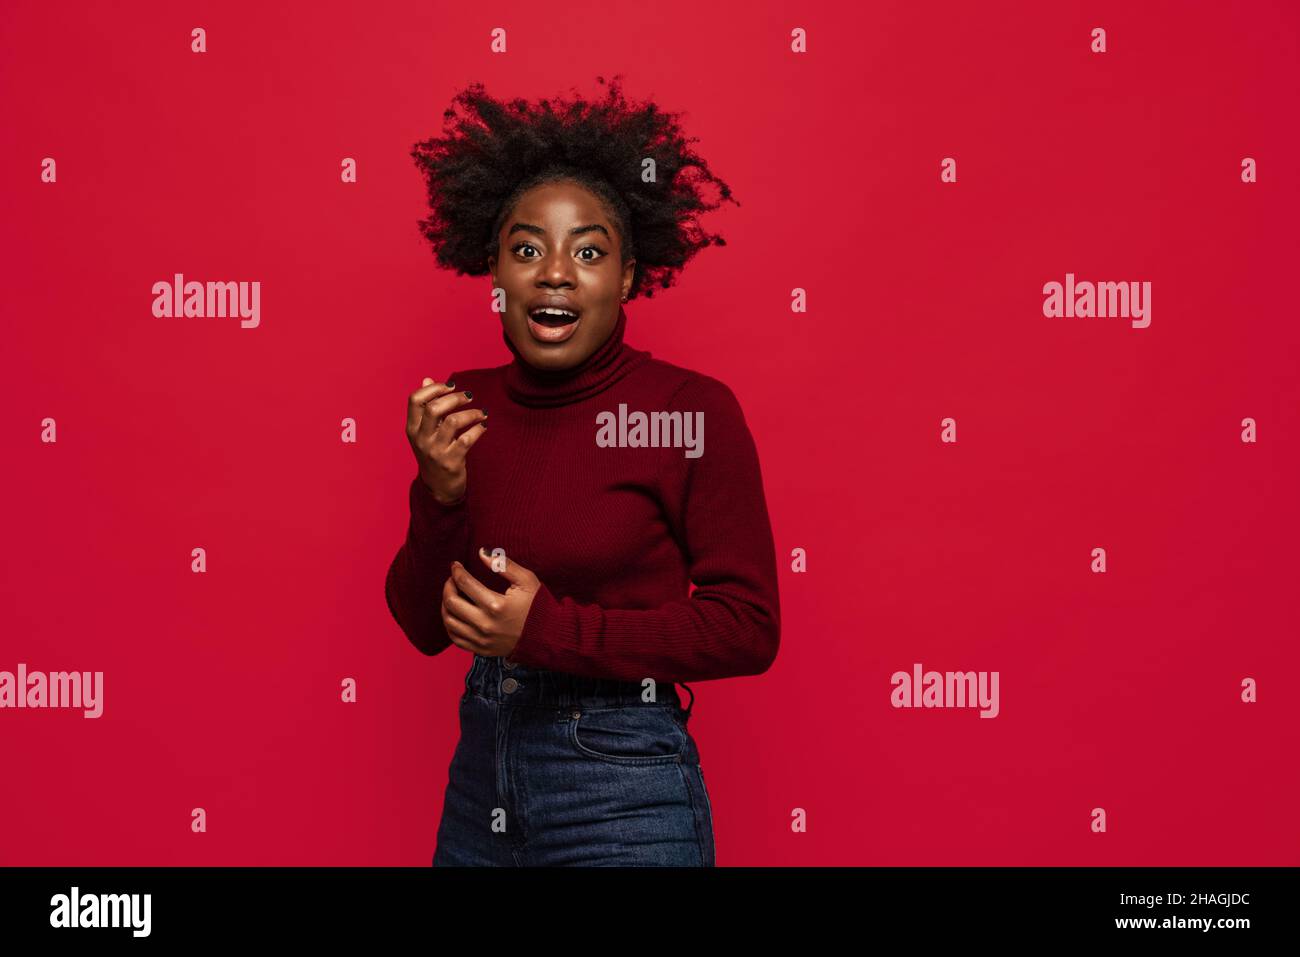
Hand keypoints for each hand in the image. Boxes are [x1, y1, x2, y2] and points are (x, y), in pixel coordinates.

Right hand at [405, 377, 486, 504]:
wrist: (439, 487)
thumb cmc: (433, 453)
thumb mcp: (424, 432)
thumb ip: (426, 406)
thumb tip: (427, 379)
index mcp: (412, 428)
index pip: (414, 399)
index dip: (434, 388)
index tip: (450, 385)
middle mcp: (421, 439)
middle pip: (434, 408)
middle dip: (455, 397)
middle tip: (469, 396)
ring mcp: (435, 451)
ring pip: (453, 421)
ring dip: (471, 413)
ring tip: (481, 412)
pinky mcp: (451, 462)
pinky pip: (467, 439)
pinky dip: (478, 429)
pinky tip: (483, 426)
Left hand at [441, 547, 541, 656]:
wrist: (547, 636)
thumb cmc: (538, 606)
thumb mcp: (526, 580)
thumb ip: (503, 565)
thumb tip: (481, 552)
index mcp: (496, 605)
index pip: (464, 583)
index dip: (456, 571)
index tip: (455, 565)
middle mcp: (485, 624)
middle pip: (451, 603)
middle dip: (448, 586)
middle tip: (453, 579)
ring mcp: (481, 639)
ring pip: (449, 621)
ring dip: (446, 605)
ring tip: (452, 596)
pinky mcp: (481, 649)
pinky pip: (455, 638)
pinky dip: (450, 625)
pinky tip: (455, 614)